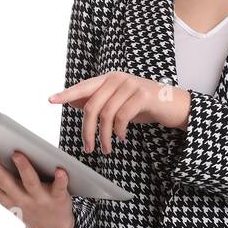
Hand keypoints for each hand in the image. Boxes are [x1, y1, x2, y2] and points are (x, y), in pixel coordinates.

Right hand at [0, 141, 73, 227]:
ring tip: (16, 154)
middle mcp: (18, 197)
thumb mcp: (3, 196)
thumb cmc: (27, 206)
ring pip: (29, 183)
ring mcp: (38, 198)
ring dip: (23, 168)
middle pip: (2, 179)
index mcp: (4, 195)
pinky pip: (59, 188)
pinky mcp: (57, 197)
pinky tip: (60, 170)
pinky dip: (60, 180)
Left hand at [48, 71, 190, 154]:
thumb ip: (99, 101)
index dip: (66, 94)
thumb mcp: (119, 103)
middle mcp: (117, 78)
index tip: (51, 100)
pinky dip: (119, 131)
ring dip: (104, 136)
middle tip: (88, 148)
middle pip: (92, 105)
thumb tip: (74, 102)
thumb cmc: (144, 105)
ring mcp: (130, 85)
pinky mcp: (142, 95)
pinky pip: (122, 117)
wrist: (176, 105)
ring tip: (106, 149)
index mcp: (109, 79)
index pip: (83, 87)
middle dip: (87, 130)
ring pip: (106, 114)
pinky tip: (121, 138)